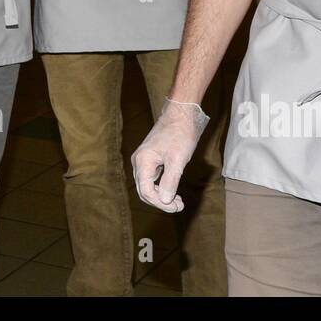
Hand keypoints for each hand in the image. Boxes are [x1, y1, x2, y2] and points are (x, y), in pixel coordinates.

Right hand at [131, 98, 209, 212]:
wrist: (181, 114)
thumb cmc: (180, 134)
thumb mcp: (177, 160)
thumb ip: (170, 181)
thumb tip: (164, 201)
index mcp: (143, 162)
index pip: (146, 191)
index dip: (160, 203)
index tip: (177, 207)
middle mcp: (139, 162)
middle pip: (144, 190)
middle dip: (161, 201)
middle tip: (179, 206)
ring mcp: (143, 160)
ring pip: (148, 185)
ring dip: (161, 195)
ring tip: (178, 201)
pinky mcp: (150, 158)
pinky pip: (152, 178)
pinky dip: (162, 186)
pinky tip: (173, 189)